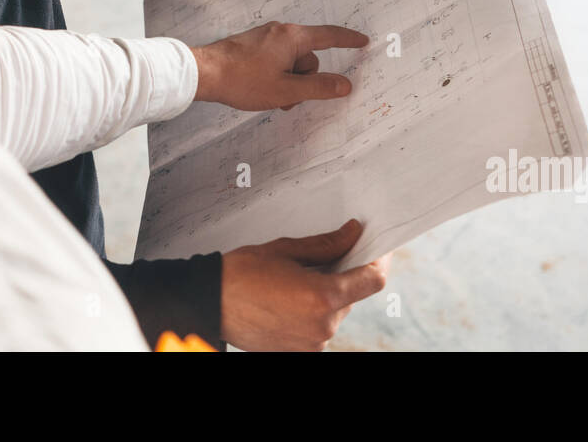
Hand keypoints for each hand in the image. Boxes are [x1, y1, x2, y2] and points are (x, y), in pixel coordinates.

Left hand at [192, 21, 368, 110]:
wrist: (204, 73)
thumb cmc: (243, 80)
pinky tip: (260, 89)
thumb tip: (345, 85)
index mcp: (292, 37)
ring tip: (270, 97)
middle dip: (304, 80)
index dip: (348, 40)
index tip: (362, 41)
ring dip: (288, 82)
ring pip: (290, 62)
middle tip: (288, 98)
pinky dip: (275, 76)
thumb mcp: (286, 90)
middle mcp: (280, 31)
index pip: (329, 36)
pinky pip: (275, 60)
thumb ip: (319, 88)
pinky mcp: (252, 45)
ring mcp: (264, 37)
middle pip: (307, 57)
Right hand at [221, 219, 391, 350]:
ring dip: (326, 294)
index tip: (377, 247)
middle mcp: (322, 326)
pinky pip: (318, 327)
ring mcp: (312, 344)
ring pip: (335, 312)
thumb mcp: (286, 250)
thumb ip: (327, 245)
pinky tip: (288, 298)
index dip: (379, 260)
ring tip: (295, 280)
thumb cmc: (242, 273)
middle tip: (322, 257)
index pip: (373, 280)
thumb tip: (354, 233)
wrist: (208, 303)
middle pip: (352, 295)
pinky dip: (312, 311)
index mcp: (322, 297)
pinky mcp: (300, 353)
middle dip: (344, 275)